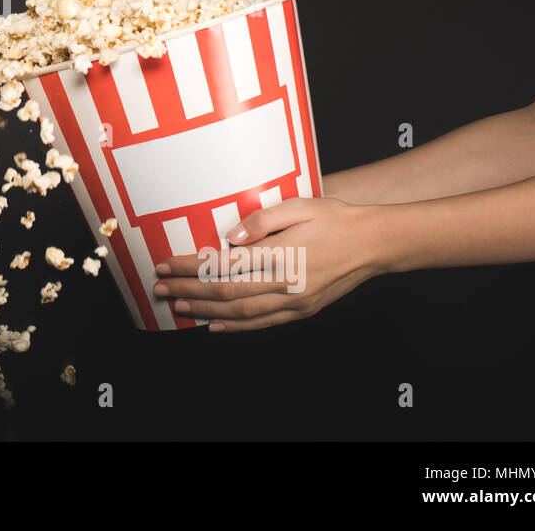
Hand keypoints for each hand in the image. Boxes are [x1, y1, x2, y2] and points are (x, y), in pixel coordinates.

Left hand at [152, 197, 385, 331]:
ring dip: (205, 311)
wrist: (374, 243)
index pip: (223, 265)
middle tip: (160, 289)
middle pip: (226, 293)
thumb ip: (261, 220)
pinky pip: (263, 323)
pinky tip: (215, 326)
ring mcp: (295, 301)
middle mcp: (286, 283)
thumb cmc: (335, 218)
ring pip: (241, 313)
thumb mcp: (299, 206)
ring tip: (179, 307)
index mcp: (281, 254)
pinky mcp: (302, 310)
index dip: (189, 267)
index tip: (165, 265)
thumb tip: (228, 237)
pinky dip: (236, 328)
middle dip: (188, 291)